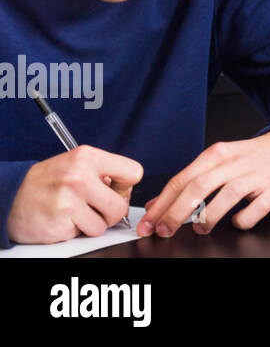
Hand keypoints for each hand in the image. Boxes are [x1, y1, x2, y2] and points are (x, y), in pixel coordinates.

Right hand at [7, 146, 142, 243]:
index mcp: (87, 157)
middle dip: (111, 212)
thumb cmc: (47, 181)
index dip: (126, 186)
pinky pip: (82, 234)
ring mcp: (68, 201)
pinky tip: (63, 220)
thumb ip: (103, 173)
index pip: (134, 172)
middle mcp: (78, 177)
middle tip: (97, 208)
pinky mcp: (59, 224)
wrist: (10, 197)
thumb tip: (127, 190)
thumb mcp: (76, 164)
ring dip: (92, 224)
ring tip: (76, 213)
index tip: (115, 189)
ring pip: (103, 225)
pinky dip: (75, 231)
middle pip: (120, 206)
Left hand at [139, 128, 269, 237]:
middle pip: (197, 188)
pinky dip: (240, 221)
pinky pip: (253, 211)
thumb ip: (191, 180)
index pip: (181, 179)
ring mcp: (256, 177)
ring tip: (200, 229)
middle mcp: (235, 163)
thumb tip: (157, 204)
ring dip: (206, 219)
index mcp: (218, 154)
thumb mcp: (221, 161)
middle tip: (164, 231)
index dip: (161, 204)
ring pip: (224, 198)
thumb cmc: (254, 157)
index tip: (148, 222)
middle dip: (175, 214)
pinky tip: (235, 222)